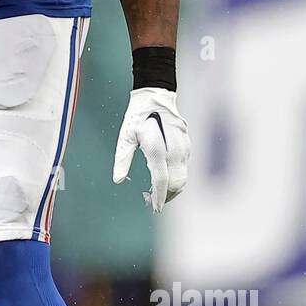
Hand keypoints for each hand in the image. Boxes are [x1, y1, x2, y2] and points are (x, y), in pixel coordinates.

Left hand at [112, 88, 189, 213]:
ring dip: (173, 189)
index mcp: (157, 149)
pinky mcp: (187, 146)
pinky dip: (177, 179)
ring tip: (159, 194)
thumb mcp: (125, 136)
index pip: (161, 180)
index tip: (154, 208)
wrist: (156, 97)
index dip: (158, 197)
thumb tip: (117, 180)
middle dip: (167, 196)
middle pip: (176, 183)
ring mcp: (183, 148)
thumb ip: (122, 159)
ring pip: (183, 177)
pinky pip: (185, 169)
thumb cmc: (137, 116)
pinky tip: (166, 181)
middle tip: (154, 204)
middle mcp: (174, 150)